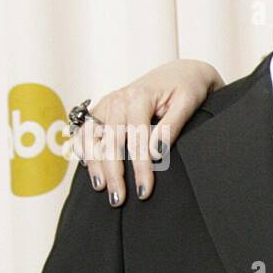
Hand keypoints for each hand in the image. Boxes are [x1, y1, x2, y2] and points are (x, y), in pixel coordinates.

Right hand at [75, 58, 221, 205]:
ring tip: (101, 189)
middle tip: (118, 200)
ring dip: (95, 165)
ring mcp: (107, 103)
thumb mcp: (187, 104)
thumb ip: (171, 127)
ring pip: (93, 137)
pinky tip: (90, 169)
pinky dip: (84, 149)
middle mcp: (118, 98)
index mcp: (139, 97)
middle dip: (114, 173)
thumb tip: (156, 152)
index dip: (140, 168)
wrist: (180, 72)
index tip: (144, 192)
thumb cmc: (186, 89)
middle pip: (110, 141)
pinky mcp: (102, 108)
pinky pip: (85, 131)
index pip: (136, 139)